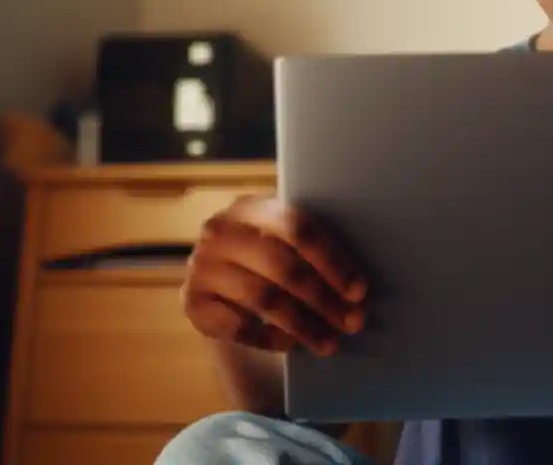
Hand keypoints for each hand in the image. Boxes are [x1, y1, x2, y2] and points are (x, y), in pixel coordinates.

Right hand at [182, 195, 367, 355]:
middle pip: (283, 267)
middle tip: (353, 322)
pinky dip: (268, 338)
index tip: (360, 291)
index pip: (299, 229)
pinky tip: (290, 344)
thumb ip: (315, 248)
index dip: (333, 262)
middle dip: (324, 299)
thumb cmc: (273, 258)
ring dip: (304, 326)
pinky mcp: (192, 302)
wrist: (223, 282)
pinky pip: (238, 326)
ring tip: (331, 343)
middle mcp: (221, 231)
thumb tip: (360, 285)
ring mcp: (202, 266)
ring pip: (264, 299)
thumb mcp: (288, 242)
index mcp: (252, 207)